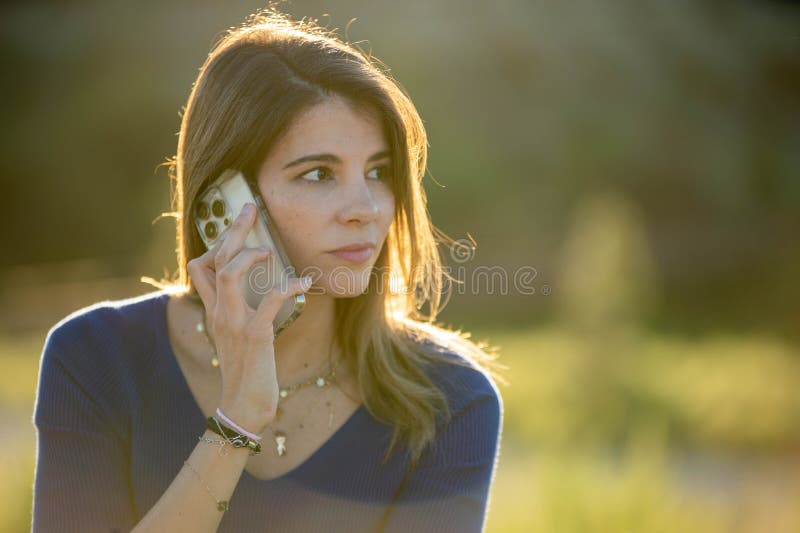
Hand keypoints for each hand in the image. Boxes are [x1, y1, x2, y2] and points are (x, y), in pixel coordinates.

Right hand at [186, 202, 311, 434]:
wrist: (243, 407)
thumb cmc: (247, 372)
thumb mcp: (237, 337)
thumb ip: (239, 312)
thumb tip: (257, 291)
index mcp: (214, 311)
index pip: (200, 266)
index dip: (217, 242)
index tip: (239, 228)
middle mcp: (218, 312)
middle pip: (213, 259)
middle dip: (232, 230)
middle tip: (251, 209)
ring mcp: (233, 323)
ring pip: (228, 272)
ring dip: (250, 255)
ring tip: (270, 251)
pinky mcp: (254, 336)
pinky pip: (269, 300)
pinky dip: (289, 286)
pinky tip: (306, 282)